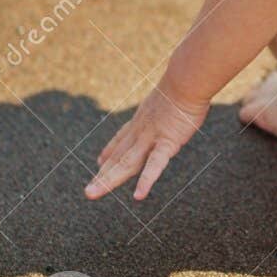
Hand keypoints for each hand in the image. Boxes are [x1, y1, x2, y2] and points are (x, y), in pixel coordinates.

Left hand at [85, 81, 208, 201]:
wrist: (187, 80)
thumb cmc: (184, 83)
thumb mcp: (168, 94)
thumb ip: (167, 101)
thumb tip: (176, 98)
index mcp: (142, 120)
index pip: (122, 139)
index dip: (110, 152)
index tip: (100, 162)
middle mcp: (140, 131)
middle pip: (119, 157)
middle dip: (103, 175)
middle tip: (89, 191)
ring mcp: (151, 138)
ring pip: (126, 164)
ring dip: (109, 180)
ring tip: (93, 193)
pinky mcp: (167, 143)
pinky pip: (155, 165)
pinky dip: (146, 181)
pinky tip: (139, 195)